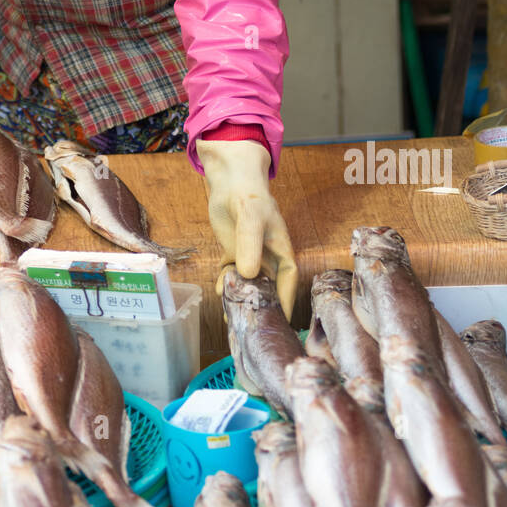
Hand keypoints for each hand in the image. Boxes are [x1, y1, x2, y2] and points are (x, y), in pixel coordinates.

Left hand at [196, 137, 297, 319]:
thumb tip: (249, 275)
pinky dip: (226, 284)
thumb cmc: (248, 195)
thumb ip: (250, 245)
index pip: (287, 281)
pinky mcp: (233, 254)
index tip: (281, 322)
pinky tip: (219, 290)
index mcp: (281, 250)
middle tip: (251, 325)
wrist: (229, 181)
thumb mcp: (251, 218)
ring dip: (239, 298)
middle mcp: (267, 257)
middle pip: (266, 288)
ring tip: (230, 315)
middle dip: (259, 306)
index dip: (285, 301)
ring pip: (247, 284)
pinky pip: (231, 275)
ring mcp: (249, 257)